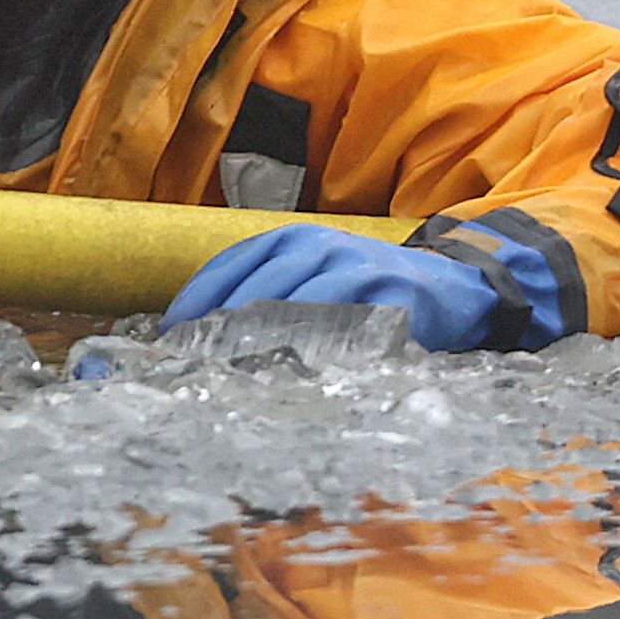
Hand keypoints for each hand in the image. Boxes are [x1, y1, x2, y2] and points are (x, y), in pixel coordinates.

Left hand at [162, 226, 513, 352]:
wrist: (449, 284)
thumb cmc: (361, 285)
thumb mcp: (308, 273)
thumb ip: (261, 292)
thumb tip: (194, 333)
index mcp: (288, 239)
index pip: (225, 269)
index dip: (193, 305)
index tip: (170, 339)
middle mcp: (316, 247)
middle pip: (252, 293)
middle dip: (220, 333)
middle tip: (195, 369)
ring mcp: (353, 270)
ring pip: (293, 312)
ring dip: (261, 347)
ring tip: (232, 378)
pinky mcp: (387, 300)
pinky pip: (344, 332)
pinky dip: (316, 354)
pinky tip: (295, 377)